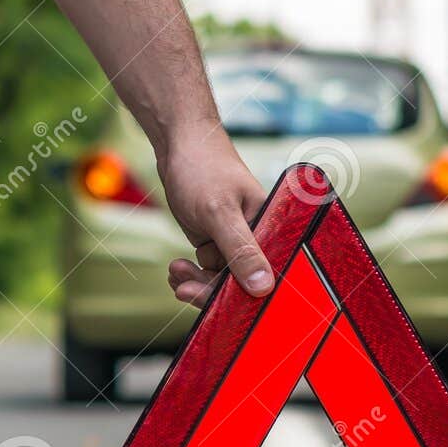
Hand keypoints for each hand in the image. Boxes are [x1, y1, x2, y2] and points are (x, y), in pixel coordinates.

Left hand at [159, 130, 271, 307]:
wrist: (180, 144)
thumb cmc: (203, 168)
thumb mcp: (219, 212)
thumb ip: (240, 250)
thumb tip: (263, 287)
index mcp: (271, 229)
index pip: (262, 275)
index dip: (237, 294)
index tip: (209, 302)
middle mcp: (258, 237)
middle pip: (240, 281)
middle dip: (209, 289)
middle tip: (182, 290)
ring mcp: (236, 240)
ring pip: (221, 277)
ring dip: (196, 280)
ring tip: (175, 273)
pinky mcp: (218, 239)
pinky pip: (209, 267)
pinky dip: (192, 272)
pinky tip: (176, 269)